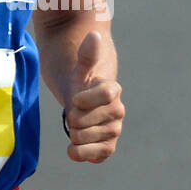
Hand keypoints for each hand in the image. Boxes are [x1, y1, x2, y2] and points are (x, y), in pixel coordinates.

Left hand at [63, 31, 123, 162]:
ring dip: (73, 133)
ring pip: (85, 138)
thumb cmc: (80, 83)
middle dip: (72, 117)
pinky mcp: (108, 146)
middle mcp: (118, 111)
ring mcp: (114, 130)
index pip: (106, 94)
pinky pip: (98, 155)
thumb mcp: (80, 68)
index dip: (84, 98)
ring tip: (76, 125)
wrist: (82, 103)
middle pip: (83, 121)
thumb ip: (86, 54)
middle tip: (74, 111)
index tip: (75, 98)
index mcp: (113, 91)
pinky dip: (83, 154)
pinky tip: (73, 148)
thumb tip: (94, 34)